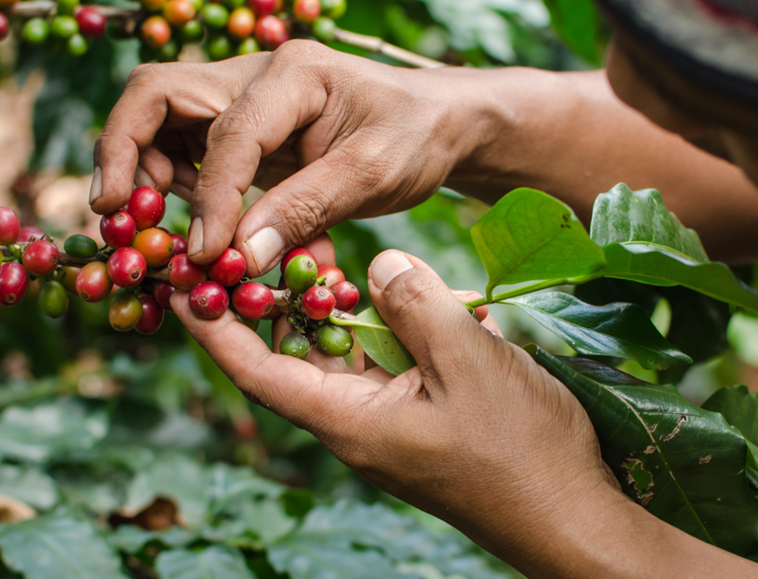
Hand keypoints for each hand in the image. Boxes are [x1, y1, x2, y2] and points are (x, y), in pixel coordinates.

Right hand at [90, 41, 497, 270]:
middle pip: (157, 95)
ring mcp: (243, 98)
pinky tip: (193, 226)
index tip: (205, 255)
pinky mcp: (243, 128)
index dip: (211, 197)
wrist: (437, 123)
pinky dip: (176, 186)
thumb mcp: (373, 175)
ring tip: (148, 227)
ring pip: (160, 120)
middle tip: (114, 215)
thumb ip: (305, 210)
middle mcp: (254, 75)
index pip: (227, 132)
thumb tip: (238, 258)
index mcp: (293, 74)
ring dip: (143, 171)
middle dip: (124, 152)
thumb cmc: (415, 138)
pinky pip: (187, 150)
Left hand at [171, 248, 625, 575]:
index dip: (216, 327)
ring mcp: (390, 424)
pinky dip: (386, 329)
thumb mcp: (467, 361)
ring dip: (337, 312)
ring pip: (345, 357)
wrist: (572, 512)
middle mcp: (357, 424)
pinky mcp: (421, 419)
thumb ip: (415, 304)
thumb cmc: (520, 448)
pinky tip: (406, 297)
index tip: (184, 282)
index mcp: (349, 421)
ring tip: (328, 259)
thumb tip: (377, 265)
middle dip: (276, 303)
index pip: (258, 370)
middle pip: (295, 357)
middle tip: (263, 245)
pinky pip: (386, 366)